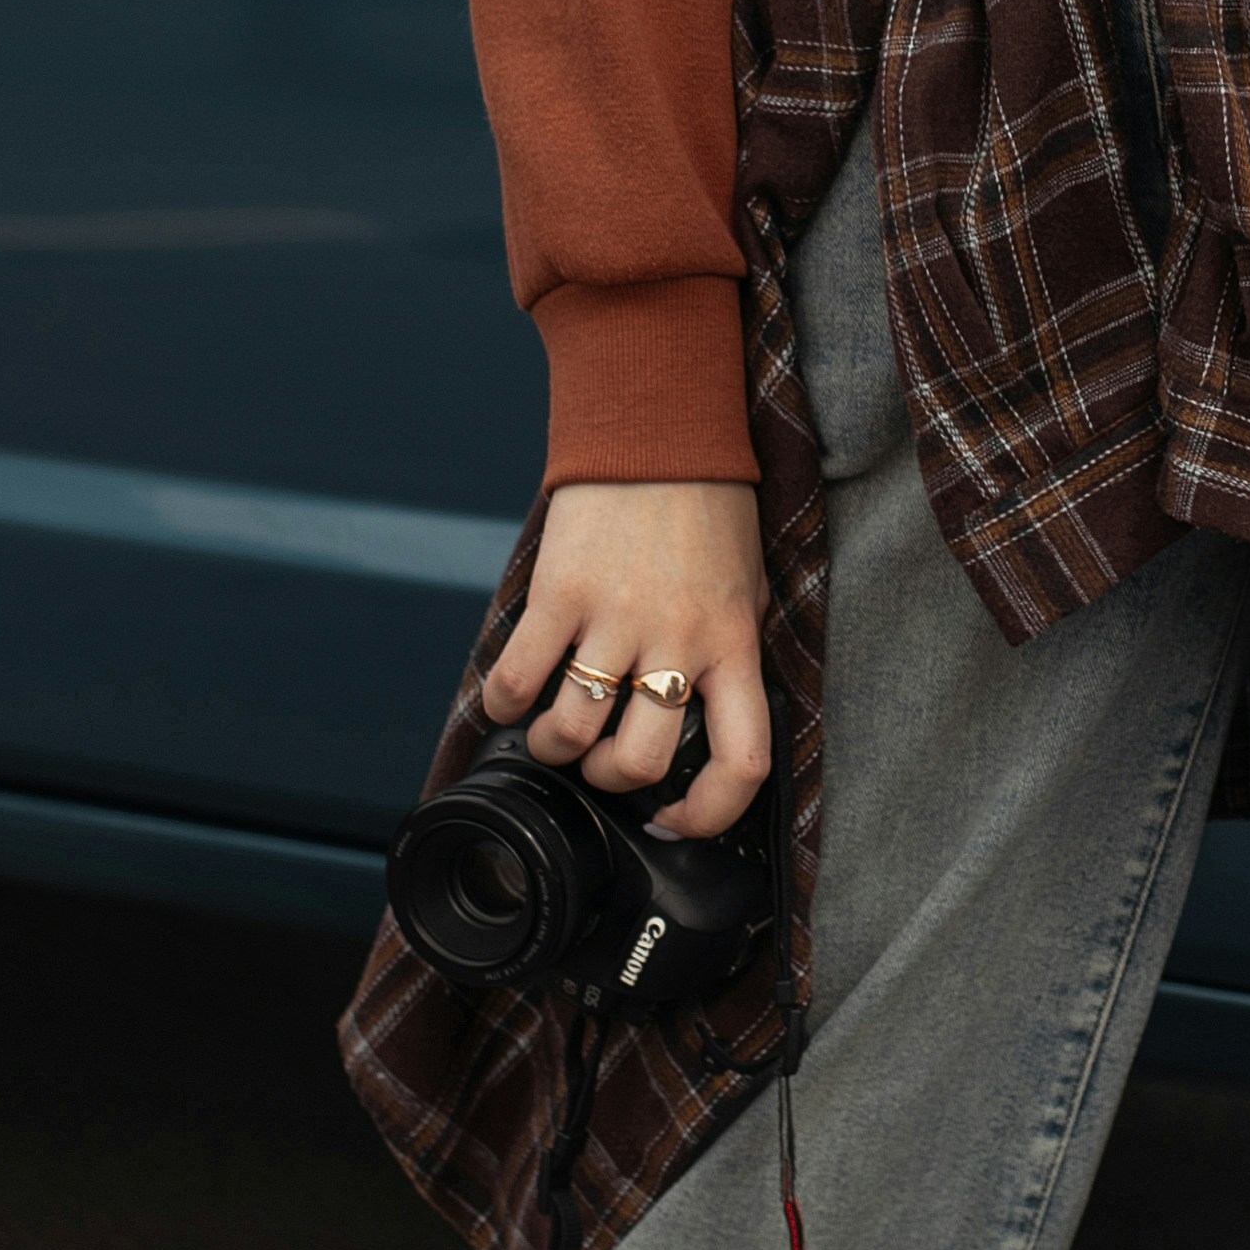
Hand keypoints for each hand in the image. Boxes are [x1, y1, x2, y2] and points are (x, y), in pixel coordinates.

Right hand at [482, 478, 770, 834]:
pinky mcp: (560, 591)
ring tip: (553, 729)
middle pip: (639, 760)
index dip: (711, 812)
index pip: (743, 759)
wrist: (658, 430)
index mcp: (734, 644)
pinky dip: (505, 702)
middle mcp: (678, 639)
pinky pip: (517, 678)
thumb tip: (708, 729)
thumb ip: (728, 658)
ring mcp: (616, 617)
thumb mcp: (744, 591)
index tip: (678, 819)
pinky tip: (513, 695)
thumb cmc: (707, 512)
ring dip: (552, 747)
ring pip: (571, 732)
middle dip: (609, 778)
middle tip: (600, 760)